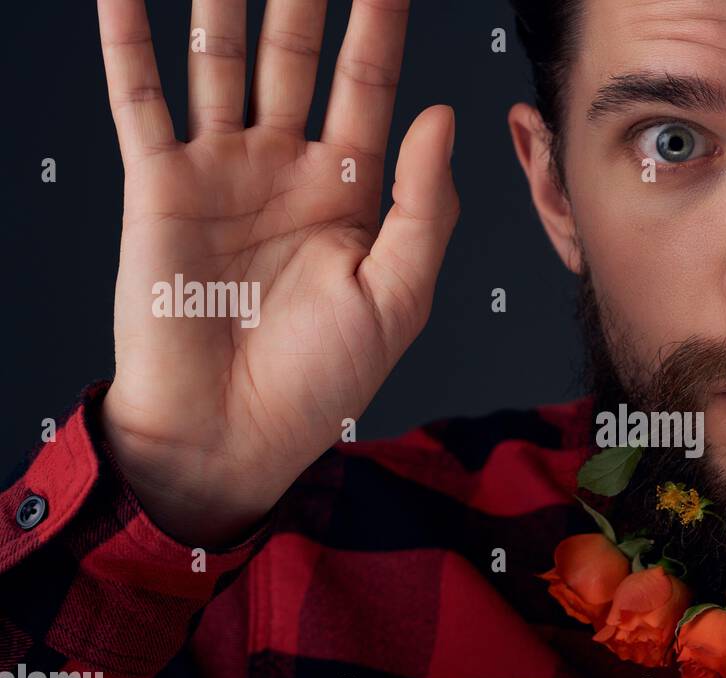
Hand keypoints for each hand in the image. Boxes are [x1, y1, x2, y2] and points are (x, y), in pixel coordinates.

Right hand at [96, 0, 457, 545]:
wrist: (232, 431)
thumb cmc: (321, 380)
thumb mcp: (399, 296)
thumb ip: (422, 205)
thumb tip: (439, 114)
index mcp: (350, 193)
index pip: (367, 83)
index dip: (377, 23)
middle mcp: (284, 169)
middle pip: (294, 55)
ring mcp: (221, 172)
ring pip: (220, 58)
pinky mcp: (159, 186)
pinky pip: (140, 99)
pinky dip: (128, 40)